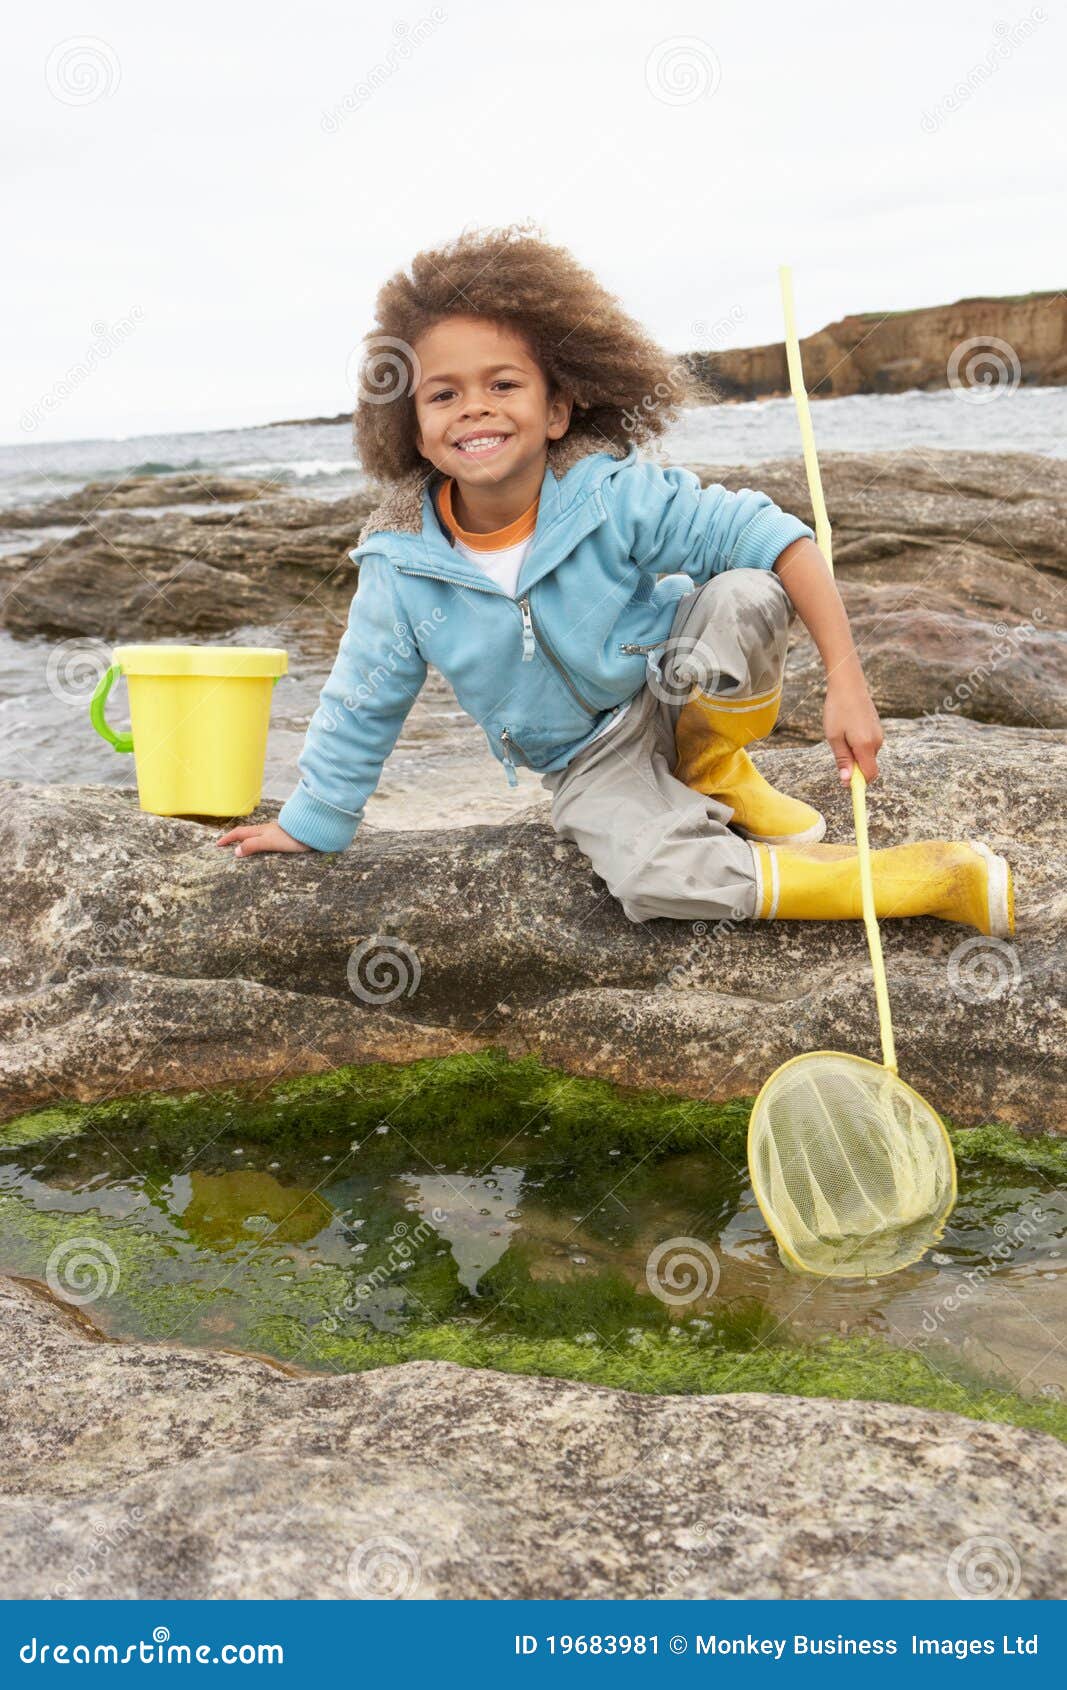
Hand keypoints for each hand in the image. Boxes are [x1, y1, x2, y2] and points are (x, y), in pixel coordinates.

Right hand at [215, 821, 312, 857]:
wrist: (313, 832)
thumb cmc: (292, 837)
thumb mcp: (269, 842)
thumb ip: (253, 845)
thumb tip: (235, 852)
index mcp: (260, 831)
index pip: (239, 833)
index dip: (227, 838)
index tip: (217, 845)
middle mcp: (266, 830)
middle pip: (246, 833)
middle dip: (234, 838)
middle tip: (225, 846)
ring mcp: (275, 833)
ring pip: (256, 836)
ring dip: (246, 841)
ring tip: (240, 848)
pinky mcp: (283, 838)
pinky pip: (265, 840)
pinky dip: (257, 843)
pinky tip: (262, 849)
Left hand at [824, 666, 882, 783]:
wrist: (848, 685)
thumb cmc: (838, 710)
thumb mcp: (834, 737)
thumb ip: (842, 760)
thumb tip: (847, 781)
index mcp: (866, 745)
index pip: (869, 775)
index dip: (859, 784)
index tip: (847, 785)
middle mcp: (877, 742)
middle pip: (868, 767)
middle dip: (854, 767)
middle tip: (837, 748)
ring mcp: (879, 734)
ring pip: (867, 756)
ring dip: (854, 754)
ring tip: (841, 734)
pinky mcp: (877, 729)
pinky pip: (868, 746)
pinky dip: (858, 745)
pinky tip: (848, 729)